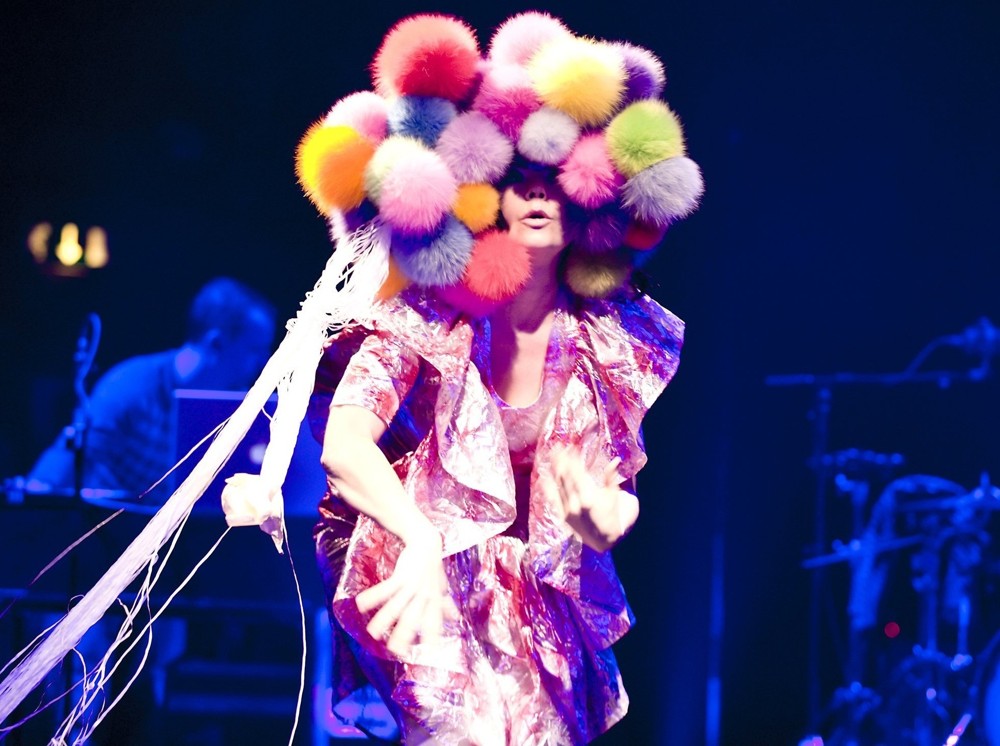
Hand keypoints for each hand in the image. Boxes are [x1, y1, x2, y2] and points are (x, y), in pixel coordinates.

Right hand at [355, 527, 452, 656]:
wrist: (427, 540)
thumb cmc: (433, 565)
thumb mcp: (442, 585)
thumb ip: (446, 603)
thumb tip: (456, 618)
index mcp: (434, 599)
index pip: (434, 621)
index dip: (433, 636)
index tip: (430, 652)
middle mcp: (424, 594)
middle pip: (412, 618)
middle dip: (403, 635)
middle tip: (395, 651)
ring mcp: (412, 585)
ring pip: (397, 606)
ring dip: (384, 620)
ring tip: (373, 633)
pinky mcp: (401, 575)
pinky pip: (386, 589)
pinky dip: (373, 597)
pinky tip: (361, 605)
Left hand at [551, 448, 631, 551]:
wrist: (606, 540)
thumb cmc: (614, 516)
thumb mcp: (615, 496)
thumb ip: (611, 478)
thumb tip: (615, 460)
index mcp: (590, 496)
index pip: (577, 472)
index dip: (572, 458)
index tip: (570, 446)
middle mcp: (576, 503)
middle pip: (564, 476)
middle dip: (561, 459)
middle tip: (557, 446)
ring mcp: (567, 510)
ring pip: (557, 485)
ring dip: (554, 469)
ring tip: (550, 456)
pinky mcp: (562, 516)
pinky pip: (552, 498)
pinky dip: (548, 487)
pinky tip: (544, 477)